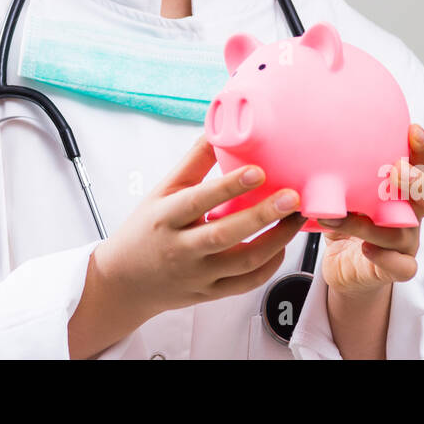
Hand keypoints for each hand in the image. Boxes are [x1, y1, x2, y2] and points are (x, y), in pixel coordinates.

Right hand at [91, 132, 306, 323]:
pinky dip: (269, 266)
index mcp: (166, 217)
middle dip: (262, 215)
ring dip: (276, 241)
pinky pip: (245, 284)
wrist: (127, 281)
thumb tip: (216, 130)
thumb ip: (192, 163)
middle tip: (291, 197)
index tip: (258, 171)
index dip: (228, 186)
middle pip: (225, 234)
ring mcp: (197, 275)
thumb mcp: (162, 192)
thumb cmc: (147, 229)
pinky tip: (281, 246)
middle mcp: (181, 249)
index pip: (199, 199)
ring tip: (296, 218)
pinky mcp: (210, 293)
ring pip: (242, 262)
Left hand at [314, 123, 423, 299]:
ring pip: (402, 231)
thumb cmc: (346, 216)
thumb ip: (332, 165)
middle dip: (416, 181)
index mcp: (400, 187)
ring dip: (371, 222)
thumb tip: (298, 133)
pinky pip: (402, 266)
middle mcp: (409, 212)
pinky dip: (386, 258)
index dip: (423, 148)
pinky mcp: (395, 268)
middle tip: (396, 170)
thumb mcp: (340, 188)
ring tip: (341, 214)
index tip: (412, 130)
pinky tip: (367, 249)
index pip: (423, 163)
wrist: (346, 265)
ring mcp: (406, 242)